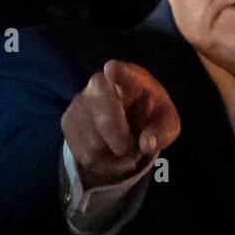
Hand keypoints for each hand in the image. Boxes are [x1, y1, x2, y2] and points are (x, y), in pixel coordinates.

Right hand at [61, 60, 180, 187]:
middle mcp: (99, 84)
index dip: (117, 72)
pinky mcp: (68, 120)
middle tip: (131, 148)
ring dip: (113, 157)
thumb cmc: (151, 114)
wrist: (128, 116)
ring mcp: (79, 101)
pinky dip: (101, 164)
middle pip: (105, 119)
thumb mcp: (167, 122)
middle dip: (122, 142)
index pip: (121, 73)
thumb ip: (162, 131)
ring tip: (123, 150)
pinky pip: (83, 154)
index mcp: (129, 78)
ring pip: (93, 143)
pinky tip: (110, 155)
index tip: (112, 69)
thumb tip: (146, 145)